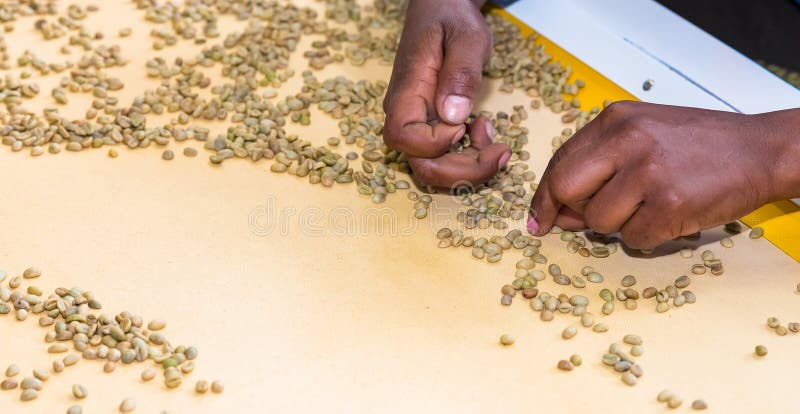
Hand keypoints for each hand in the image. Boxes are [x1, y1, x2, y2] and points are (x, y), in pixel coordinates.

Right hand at [383, 0, 510, 187]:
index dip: (435, 145)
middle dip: (463, 171)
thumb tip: (454, 116)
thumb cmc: (450, 17)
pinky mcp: (433, 127)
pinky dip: (470, 156)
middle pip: (422, 165)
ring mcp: (419, 124)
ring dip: (470, 166)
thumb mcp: (465, 36)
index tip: (465, 126)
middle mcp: (406, 115)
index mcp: (406, 92)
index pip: (403, 138)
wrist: (442, 8)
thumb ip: (460, 73)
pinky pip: (446, 156)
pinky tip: (484, 131)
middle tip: (501, 153)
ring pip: (435, 168)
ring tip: (496, 140)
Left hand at [528, 101, 789, 248]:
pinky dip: (647, 237)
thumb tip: (560, 212)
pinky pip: (633, 239)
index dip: (544, 197)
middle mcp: (627, 141)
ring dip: (619, 225)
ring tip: (650, 204)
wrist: (760, 150)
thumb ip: (599, 162)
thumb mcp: (642, 131)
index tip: (538, 220)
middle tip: (588, 218)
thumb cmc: (698, 143)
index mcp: (615, 120)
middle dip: (572, 212)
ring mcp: (648, 174)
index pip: (560, 163)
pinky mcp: (669, 206)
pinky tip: (668, 216)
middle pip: (566, 190)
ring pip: (599, 221)